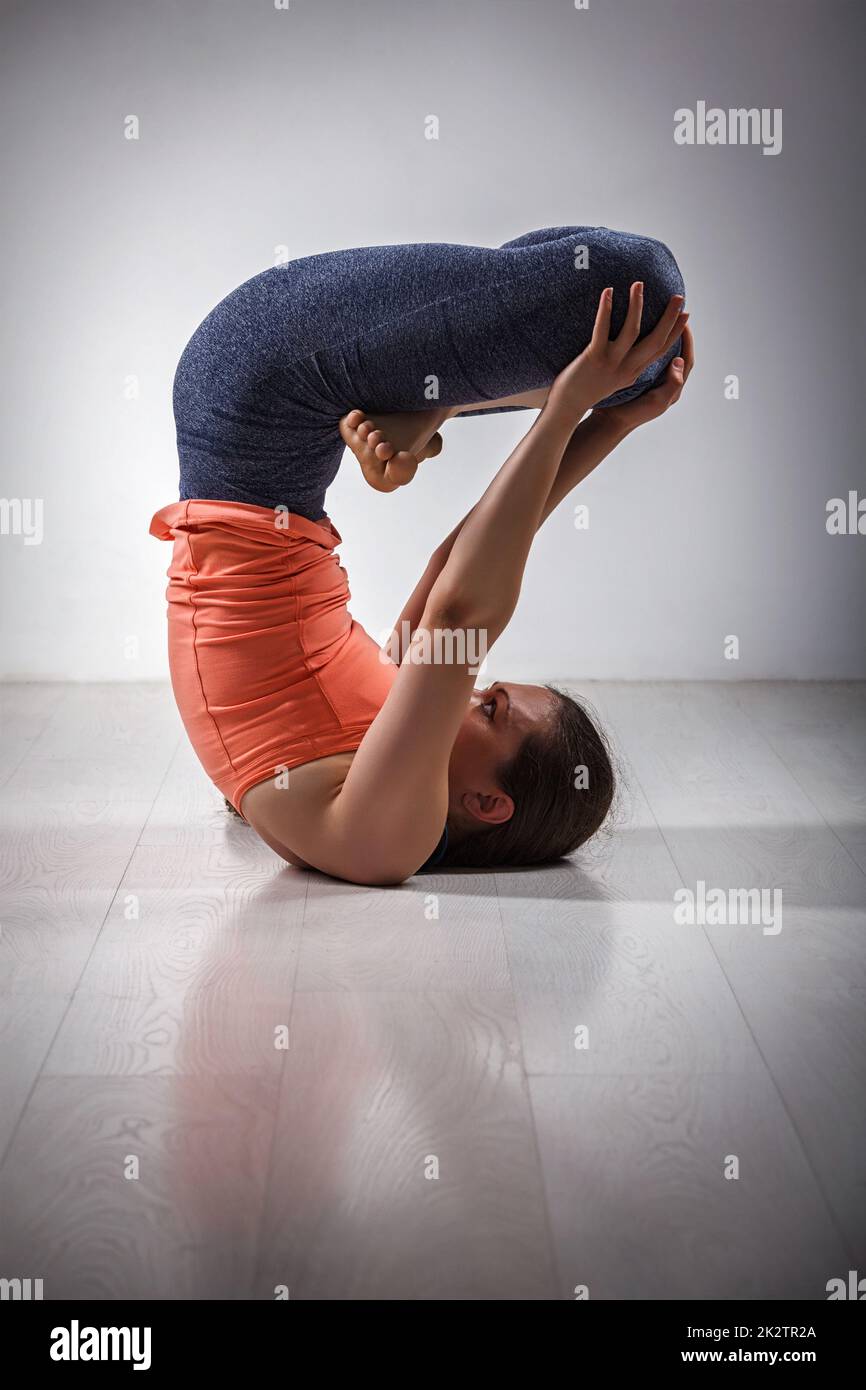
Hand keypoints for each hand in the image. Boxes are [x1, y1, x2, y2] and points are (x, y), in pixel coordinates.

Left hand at [545, 283, 688, 424]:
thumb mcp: (613, 377)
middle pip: (655, 340)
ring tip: (639, 284)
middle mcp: (627, 368)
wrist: (568, 406)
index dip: (675, 332)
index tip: (685, 315)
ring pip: (631, 331)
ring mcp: (611, 363)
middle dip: (669, 317)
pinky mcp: (593, 358)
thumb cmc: (587, 388)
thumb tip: (631, 347)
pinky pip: (602, 330)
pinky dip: (606, 310)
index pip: (661, 350)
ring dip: (636, 305)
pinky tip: (608, 291)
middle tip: (679, 297)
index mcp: (634, 371)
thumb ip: (625, 363)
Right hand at [599, 322, 694, 432]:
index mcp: (674, 386)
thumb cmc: (634, 414)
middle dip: (678, 332)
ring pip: (664, 353)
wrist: (611, 421)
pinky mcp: (640, 377)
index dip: (688, 339)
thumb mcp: (656, 402)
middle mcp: (666, 381)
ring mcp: (653, 379)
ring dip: (664, 335)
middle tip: (675, 313)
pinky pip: (648, 356)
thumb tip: (679, 362)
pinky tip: (642, 331)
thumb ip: (671, 384)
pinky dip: (649, 342)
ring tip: (660, 318)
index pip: (687, 358)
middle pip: (678, 352)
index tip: (684, 321)